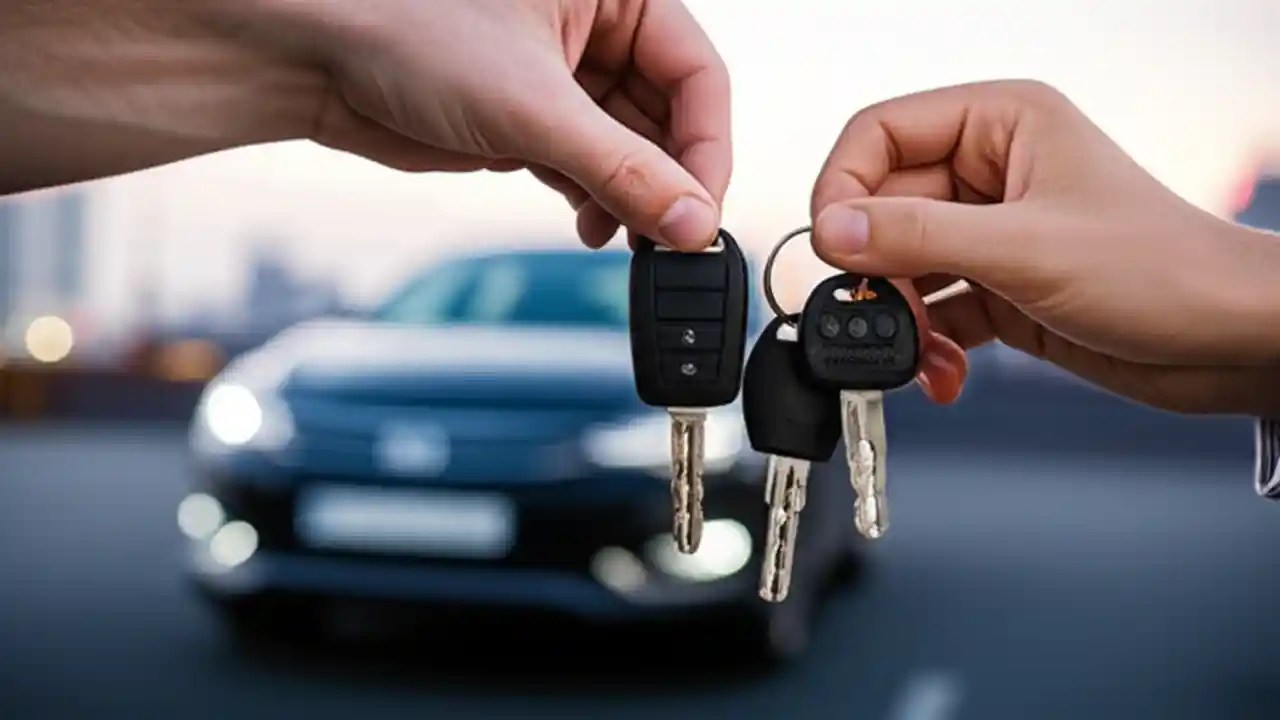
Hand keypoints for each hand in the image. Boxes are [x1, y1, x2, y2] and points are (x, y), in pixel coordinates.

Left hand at [299, 0, 729, 249]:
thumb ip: (623, 168)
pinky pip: (587, 164)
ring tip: (627, 240)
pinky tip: (592, 229)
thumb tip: (692, 221)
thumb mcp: (534, 105)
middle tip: (669, 241)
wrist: (312, 57)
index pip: (697, 74)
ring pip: (629, 147)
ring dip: (631, 199)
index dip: (707, 149)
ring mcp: (564, 74)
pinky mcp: (530, 115)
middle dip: (667, 182)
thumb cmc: (409, 30)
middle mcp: (596, 26)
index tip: (701, 213)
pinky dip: (595, 200)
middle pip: (668, 117)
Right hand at [809, 80, 1279, 415]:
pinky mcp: (999, 288)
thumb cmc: (1163, 270)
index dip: (844, 186)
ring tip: (917, 352)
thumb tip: (832, 230)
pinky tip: (943, 373)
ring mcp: (992, 233)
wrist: (1228, 342)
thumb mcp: (1025, 248)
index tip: (831, 244)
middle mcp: (989, 173)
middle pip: (883, 208)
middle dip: (875, 270)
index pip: (881, 133)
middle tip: (875, 313)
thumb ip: (917, 237)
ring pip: (902, 266)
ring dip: (899, 317)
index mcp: (1000, 124)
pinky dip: (929, 346)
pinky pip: (933, 310)